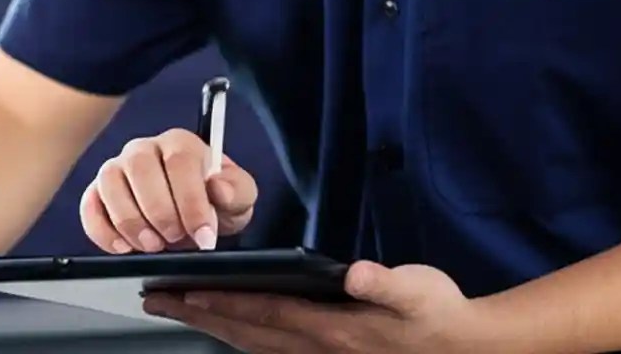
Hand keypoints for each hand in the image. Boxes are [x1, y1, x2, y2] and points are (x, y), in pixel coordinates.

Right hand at [80, 128, 256, 252]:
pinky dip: (101, 230)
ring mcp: (117, 168)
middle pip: (139, 167)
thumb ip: (236, 190)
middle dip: (159, 211)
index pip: (179, 162)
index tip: (203, 235)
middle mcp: (144, 149)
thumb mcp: (238, 197)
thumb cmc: (214, 200)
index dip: (191, 202)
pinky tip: (123, 247)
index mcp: (180, 143)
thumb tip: (219, 188)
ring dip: (130, 220)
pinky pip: (89, 205)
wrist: (194, 215)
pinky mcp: (98, 192)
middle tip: (175, 238)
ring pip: (110, 182)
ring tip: (152, 245)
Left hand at [142, 261, 493, 352]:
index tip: (183, 291)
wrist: (464, 350)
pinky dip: (239, 338)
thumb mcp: (420, 291)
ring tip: (177, 311)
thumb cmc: (440, 316)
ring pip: (250, 343)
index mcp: (333, 328)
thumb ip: (386, 283)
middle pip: (243, 331)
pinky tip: (225, 330)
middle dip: (197, 314)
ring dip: (210, 326)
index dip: (220, 301)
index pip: (262, 312)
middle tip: (155, 301)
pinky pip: (268, 350)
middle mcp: (318, 347)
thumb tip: (356, 274)